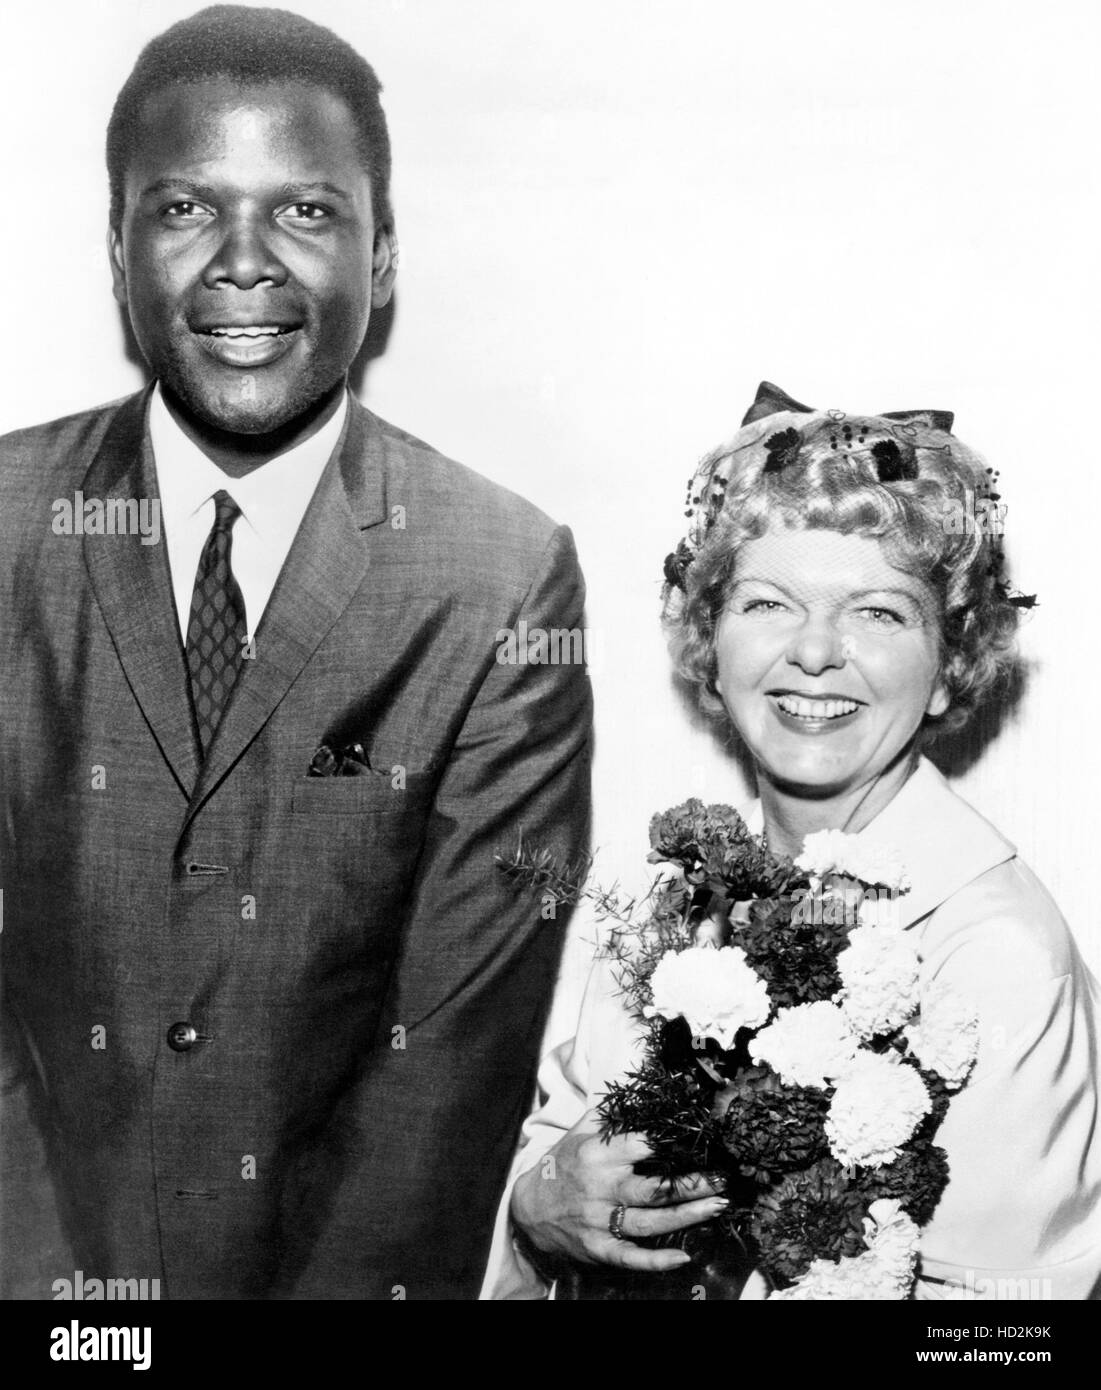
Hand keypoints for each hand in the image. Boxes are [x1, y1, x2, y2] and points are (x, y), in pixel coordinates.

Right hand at [510, 1108, 727, 1272]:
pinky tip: (683, 1257)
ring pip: (651, 1222)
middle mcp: (601, 1188)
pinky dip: (656, 1261)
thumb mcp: (579, 1133)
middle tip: (724, 1179)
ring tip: (719, 1205)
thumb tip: (642, 1091)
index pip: (641, 1146)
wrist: (527, 1210)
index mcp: (597, 1155)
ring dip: (688, 1216)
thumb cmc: (561, 1166)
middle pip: (655, 1188)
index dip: (671, 1143)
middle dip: (694, 1184)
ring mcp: (600, 1222)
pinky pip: (631, 1257)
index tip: (700, 1140)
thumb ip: (609, 1116)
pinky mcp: (599, 1249)